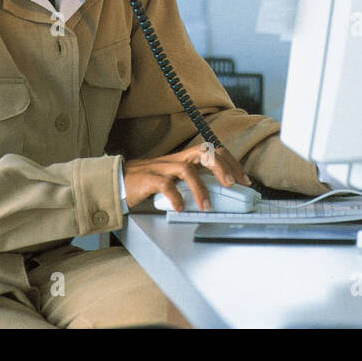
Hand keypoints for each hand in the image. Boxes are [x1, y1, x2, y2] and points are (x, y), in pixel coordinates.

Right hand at [122, 143, 250, 211]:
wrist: (118, 181)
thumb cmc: (149, 182)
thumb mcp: (175, 179)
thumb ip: (193, 183)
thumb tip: (218, 196)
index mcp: (185, 159)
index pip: (213, 151)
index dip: (231, 163)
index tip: (243, 180)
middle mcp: (176, 160)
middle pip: (204, 152)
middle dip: (222, 167)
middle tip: (231, 185)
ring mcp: (162, 168)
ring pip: (187, 170)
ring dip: (200, 188)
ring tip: (206, 205)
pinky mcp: (148, 179)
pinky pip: (165, 186)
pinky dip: (175, 198)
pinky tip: (181, 208)